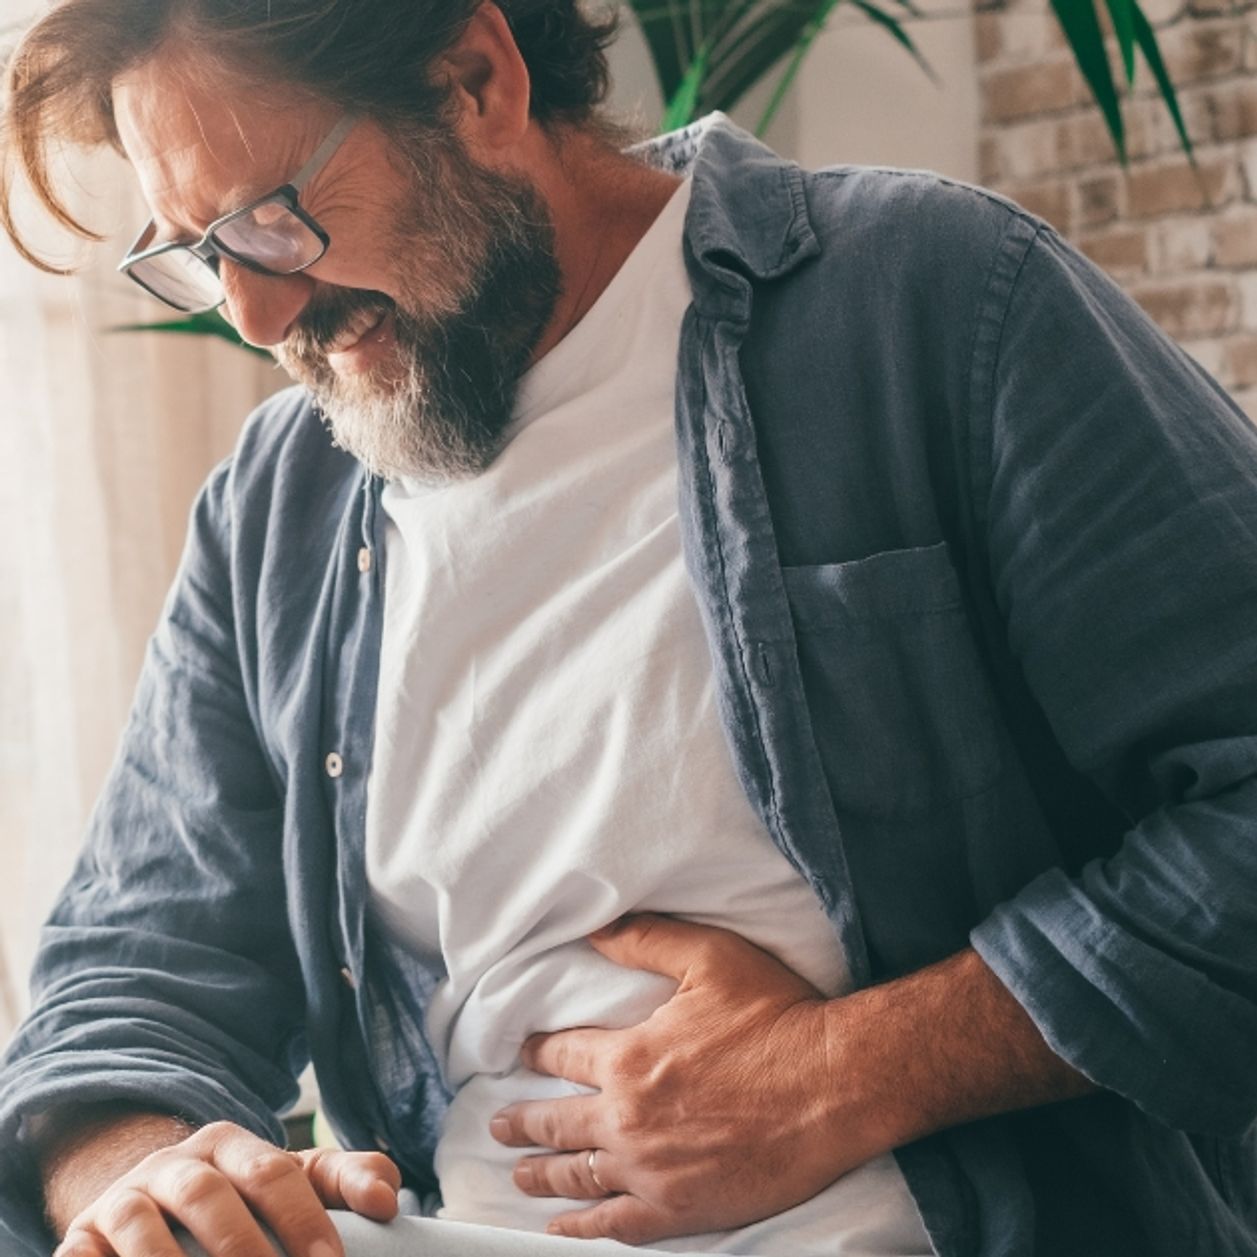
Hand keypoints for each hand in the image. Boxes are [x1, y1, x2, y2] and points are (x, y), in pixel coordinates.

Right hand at [53, 1121, 399, 1256]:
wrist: (147, 1197)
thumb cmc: (235, 1195)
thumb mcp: (286, 1178)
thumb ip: (342, 1178)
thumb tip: (388, 1194)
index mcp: (230, 1144)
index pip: (273, 1172)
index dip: (303, 1217)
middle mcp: (174, 1164)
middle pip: (207, 1193)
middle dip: (240, 1245)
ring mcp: (122, 1200)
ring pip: (140, 1223)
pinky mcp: (80, 1237)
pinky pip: (81, 1255)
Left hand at [489, 914, 880, 1244]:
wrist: (836, 1083)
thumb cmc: (776, 1015)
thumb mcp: (708, 957)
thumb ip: (644, 941)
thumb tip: (592, 931)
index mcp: (630, 1057)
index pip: (563, 1055)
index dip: (536, 1052)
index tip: (518, 1055)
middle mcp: (628, 1118)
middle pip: (558, 1123)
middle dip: (523, 1122)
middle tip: (498, 1124)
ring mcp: (651, 1170)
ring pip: (578, 1176)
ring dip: (542, 1174)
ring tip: (518, 1173)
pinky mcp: (681, 1208)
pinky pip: (615, 1224)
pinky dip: (582, 1228)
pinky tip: (561, 1228)